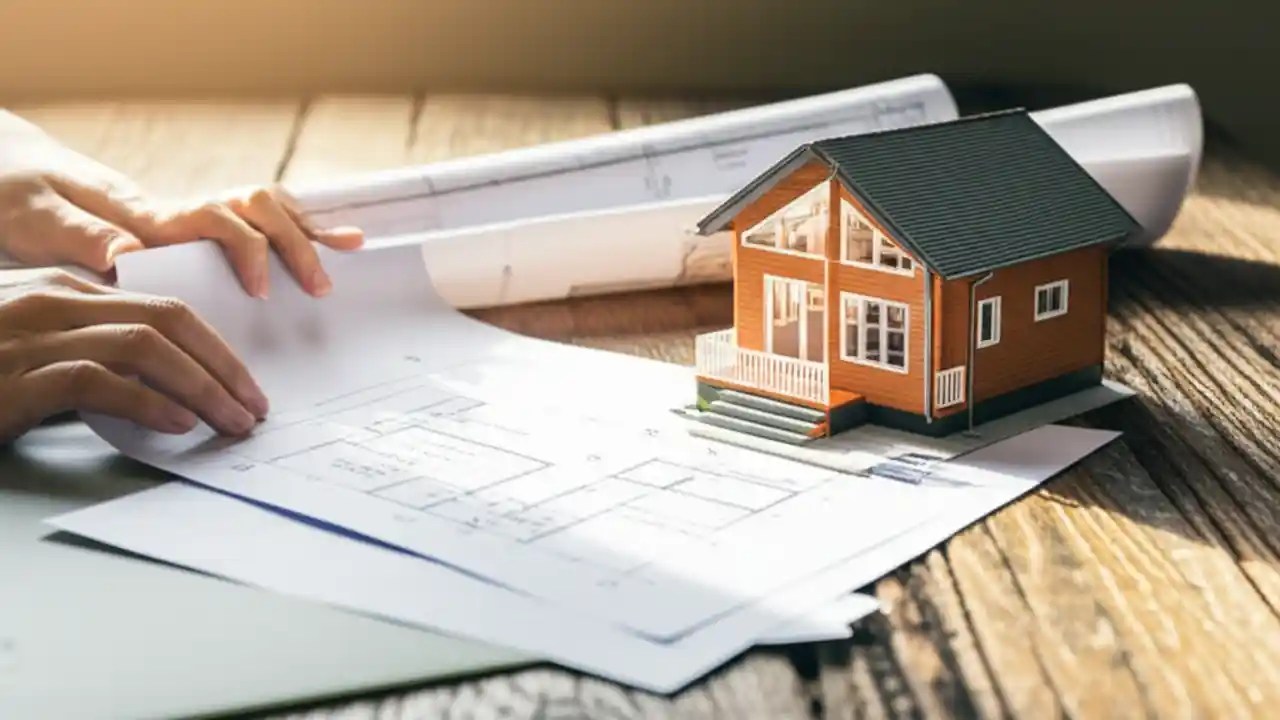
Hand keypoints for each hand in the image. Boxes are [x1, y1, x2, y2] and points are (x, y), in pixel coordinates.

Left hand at [0, 112, 362, 297]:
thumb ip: (81, 235)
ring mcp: (194, 218)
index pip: (215, 218)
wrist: (15, 182)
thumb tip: (128, 256)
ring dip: (308, 233)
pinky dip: (306, 228)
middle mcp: (181, 211)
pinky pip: (260, 224)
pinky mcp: (197, 233)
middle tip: (316, 289)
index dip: (248, 250)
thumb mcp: (32, 220)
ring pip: (266, 208)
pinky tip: (344, 240)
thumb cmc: (18, 201)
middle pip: (257, 206)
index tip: (262, 292)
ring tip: (342, 260)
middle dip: (296, 244)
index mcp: (148, 215)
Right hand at [0, 268, 266, 443]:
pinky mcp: (11, 378)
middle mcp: (52, 302)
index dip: (215, 348)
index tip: (245, 385)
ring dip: (201, 388)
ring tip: (231, 421)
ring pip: (142, 346)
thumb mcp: (35, 349)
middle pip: (166, 321)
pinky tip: (177, 424)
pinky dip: (145, 402)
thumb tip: (162, 385)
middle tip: (255, 406)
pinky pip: (94, 381)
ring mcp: (30, 337)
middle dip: (222, 366)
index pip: (163, 310)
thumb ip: (90, 350)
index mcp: (65, 291)